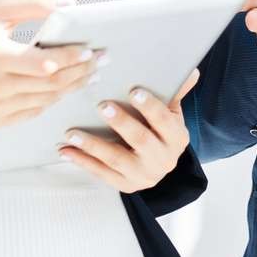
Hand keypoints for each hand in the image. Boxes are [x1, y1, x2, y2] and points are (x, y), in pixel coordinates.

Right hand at [0, 0, 98, 128]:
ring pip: (47, 99)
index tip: (90, 50)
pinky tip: (67, 86)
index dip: (70, 57)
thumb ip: (33, 5)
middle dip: (81, 72)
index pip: (42, 62)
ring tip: (90, 72)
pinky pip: (35, 110)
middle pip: (50, 83)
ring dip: (72, 86)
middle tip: (101, 60)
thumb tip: (70, 4)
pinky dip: (53, 98)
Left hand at [57, 69, 199, 191]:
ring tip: (72, 133)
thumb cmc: (161, 130)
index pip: (164, 120)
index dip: (150, 106)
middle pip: (141, 140)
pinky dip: (82, 161)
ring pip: (116, 160)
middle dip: (121, 123)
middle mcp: (164, 160)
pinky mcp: (126, 186)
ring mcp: (144, 176)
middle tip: (102, 105)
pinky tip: (66, 150)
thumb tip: (190, 70)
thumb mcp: (171, 112)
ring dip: (92, 146)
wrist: (159, 163)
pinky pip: (101, 173)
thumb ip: (174, 92)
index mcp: (177, 138)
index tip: (134, 91)